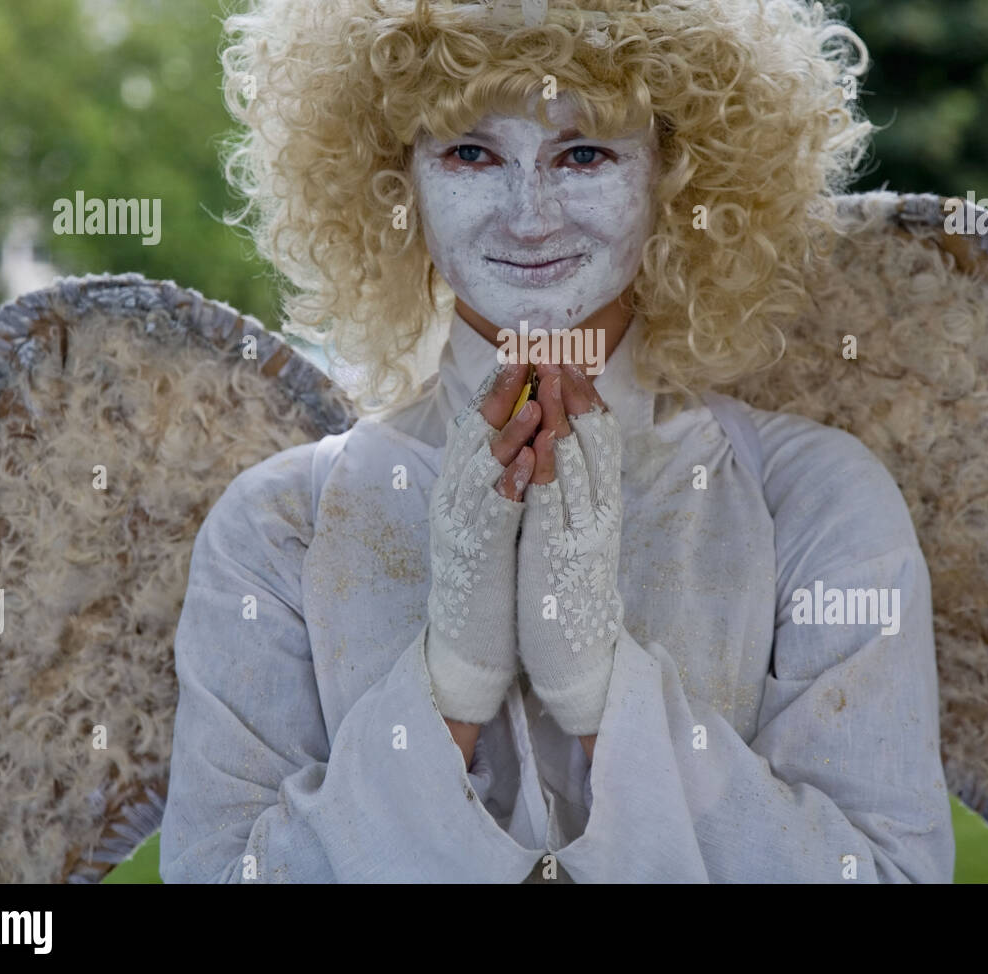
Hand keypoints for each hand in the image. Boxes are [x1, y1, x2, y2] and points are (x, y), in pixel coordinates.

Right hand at [426, 360, 542, 726]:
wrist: (469, 639)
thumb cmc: (489, 570)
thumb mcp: (492, 511)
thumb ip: (498, 470)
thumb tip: (521, 423)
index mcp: (459, 483)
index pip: (476, 421)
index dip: (498, 383)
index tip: (524, 347)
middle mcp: (453, 497)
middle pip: (474, 433)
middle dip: (502, 392)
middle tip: (527, 354)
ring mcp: (460, 526)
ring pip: (481, 469)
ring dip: (509, 434)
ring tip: (534, 401)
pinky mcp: (475, 557)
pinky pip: (492, 516)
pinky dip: (509, 487)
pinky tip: (528, 465)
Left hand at [517, 362, 624, 737]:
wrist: (580, 654)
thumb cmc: (568, 585)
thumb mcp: (576, 528)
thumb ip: (577, 488)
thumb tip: (565, 442)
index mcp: (603, 502)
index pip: (601, 435)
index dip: (586, 393)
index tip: (569, 355)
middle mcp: (600, 510)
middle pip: (595, 438)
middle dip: (574, 392)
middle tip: (559, 350)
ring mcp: (584, 532)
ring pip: (579, 465)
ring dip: (563, 419)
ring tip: (550, 380)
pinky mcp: (562, 556)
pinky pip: (556, 507)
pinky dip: (548, 472)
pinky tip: (537, 445)